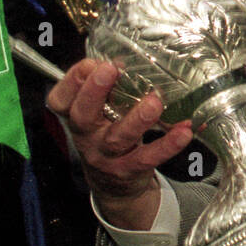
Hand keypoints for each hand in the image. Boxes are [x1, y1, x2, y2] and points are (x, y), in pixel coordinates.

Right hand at [46, 59, 192, 229]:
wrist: (114, 187)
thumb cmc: (108, 135)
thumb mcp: (99, 113)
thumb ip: (107, 88)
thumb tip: (127, 58)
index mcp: (75, 117)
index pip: (61, 100)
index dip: (73, 80)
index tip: (93, 63)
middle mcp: (87, 136)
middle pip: (83, 116)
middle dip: (94, 91)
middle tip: (110, 69)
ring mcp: (107, 156)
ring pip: (118, 138)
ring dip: (137, 119)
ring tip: (155, 102)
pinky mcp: (130, 170)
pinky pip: (148, 157)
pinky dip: (167, 144)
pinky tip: (184, 130)